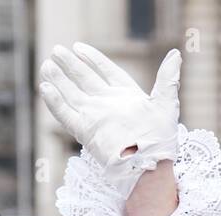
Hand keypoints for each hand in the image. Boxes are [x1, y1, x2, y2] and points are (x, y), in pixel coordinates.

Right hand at [39, 43, 181, 198]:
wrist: (149, 165)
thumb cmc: (161, 138)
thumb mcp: (166, 103)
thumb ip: (168, 78)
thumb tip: (177, 53)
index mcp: (126, 96)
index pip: (106, 71)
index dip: (93, 58)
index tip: (78, 46)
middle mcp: (108, 105)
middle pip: (85, 80)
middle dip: (70, 65)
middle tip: (56, 51)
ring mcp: (95, 118)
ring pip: (72, 94)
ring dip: (59, 80)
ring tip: (46, 66)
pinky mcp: (85, 131)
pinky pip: (66, 114)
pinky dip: (55, 102)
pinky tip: (44, 88)